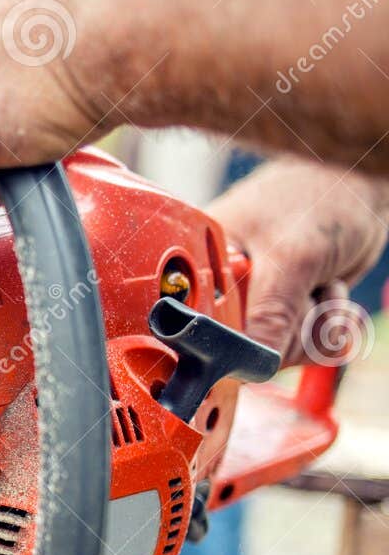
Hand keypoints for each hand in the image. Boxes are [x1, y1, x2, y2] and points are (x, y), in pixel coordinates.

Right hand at [206, 161, 388, 366]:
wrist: (360, 188)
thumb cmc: (320, 199)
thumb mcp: (295, 255)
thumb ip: (271, 312)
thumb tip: (248, 365)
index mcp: (200, 266)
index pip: (194, 328)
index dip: (222, 344)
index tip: (257, 338)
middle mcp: (220, 290)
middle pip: (239, 350)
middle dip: (286, 330)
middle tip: (304, 291)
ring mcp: (252, 305)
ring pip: (276, 353)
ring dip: (314, 324)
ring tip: (320, 283)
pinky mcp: (281, 314)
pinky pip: (300, 349)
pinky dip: (325, 330)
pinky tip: (328, 295)